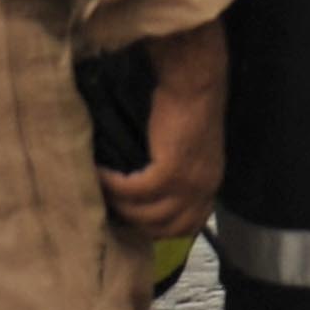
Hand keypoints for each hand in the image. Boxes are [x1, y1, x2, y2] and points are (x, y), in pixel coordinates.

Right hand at [99, 24, 224, 236]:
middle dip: (135, 223)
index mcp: (209, 185)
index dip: (157, 228)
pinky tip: (99, 173)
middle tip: (110, 208)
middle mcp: (204, 189)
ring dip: (120, 206)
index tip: (132, 218)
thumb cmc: (188, 105)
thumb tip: (148, 190)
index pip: (186, 226)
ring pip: (148, 215)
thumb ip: (176, 171)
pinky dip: (115, 185)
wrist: (194, 81)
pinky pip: (136, 191)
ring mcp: (189, 183)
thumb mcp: (188, 148)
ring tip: (100, 190)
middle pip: (166, 228)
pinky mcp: (172, 171)